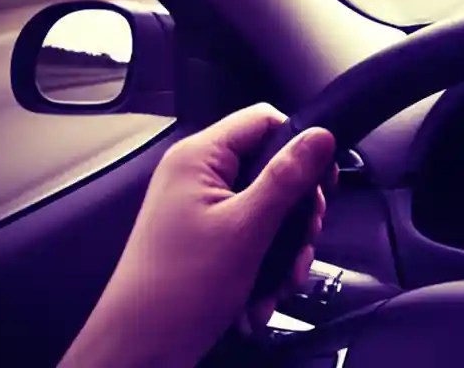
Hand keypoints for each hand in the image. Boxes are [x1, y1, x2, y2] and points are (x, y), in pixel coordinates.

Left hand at [60, 104, 335, 367]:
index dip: (301, 146)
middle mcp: (197, 176)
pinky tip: (262, 297)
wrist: (139, 352)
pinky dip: (265, 267)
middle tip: (303, 243)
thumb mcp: (247, 229)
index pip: (264, 120)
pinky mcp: (205, 239)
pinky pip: (252, 238)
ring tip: (281, 283)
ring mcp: (200, 209)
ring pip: (268, 209)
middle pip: (272, 168)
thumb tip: (321, 135)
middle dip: (297, 213)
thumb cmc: (179, 291)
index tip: (324, 184)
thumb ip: (287, 178)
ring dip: (284, 248)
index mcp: (199, 158)